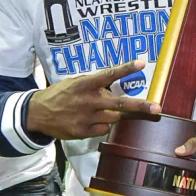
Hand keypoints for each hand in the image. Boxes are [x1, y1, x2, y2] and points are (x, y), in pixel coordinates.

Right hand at [26, 60, 157, 140]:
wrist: (38, 113)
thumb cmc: (60, 94)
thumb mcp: (74, 83)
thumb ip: (93, 84)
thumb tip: (113, 87)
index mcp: (85, 84)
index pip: (109, 75)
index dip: (126, 69)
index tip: (141, 64)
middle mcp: (88, 101)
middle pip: (120, 103)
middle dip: (140, 106)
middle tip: (157, 108)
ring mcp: (86, 118)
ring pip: (114, 117)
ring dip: (115, 113)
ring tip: (101, 109)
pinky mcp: (83, 132)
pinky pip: (104, 128)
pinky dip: (103, 124)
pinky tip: (91, 120)